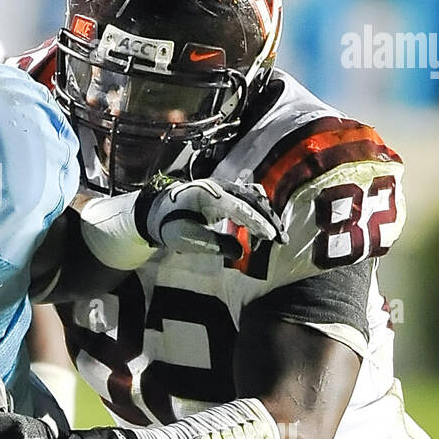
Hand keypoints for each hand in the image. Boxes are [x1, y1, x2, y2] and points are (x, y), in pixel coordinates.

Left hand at [139, 177, 286, 259]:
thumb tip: (241, 252)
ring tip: (272, 236)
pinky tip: (259, 229)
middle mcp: (218, 187)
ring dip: (264, 216)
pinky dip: (256, 212)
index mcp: (208, 195)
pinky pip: (246, 199)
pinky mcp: (224, 192)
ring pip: (251, 198)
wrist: (157, 211)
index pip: (240, 208)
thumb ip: (215, 244)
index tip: (272, 237)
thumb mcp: (189, 239)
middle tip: (281, 239)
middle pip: (251, 200)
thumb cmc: (170, 225)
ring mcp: (222, 187)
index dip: (258, 223)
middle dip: (268, 220)